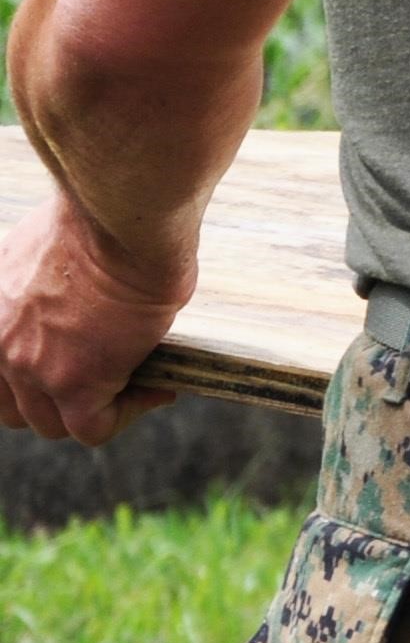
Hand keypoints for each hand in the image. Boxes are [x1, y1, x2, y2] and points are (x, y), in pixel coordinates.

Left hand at [0, 194, 192, 446]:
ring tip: (139, 381)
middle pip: (19, 408)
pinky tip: (158, 387)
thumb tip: (74, 299)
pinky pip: (94, 428)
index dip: (38, 380)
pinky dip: (128, 412)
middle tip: (112, 378)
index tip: (85, 360)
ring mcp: (30, 366)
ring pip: (54, 424)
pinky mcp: (76, 381)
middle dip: (63, 400)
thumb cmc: (100, 215)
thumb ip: (42, 290)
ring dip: (97, 408)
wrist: (123, 213)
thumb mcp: (46, 252)